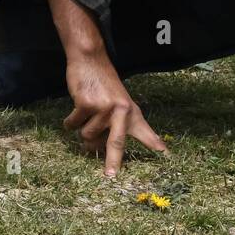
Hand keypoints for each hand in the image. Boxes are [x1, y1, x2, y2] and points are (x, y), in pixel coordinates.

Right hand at [63, 51, 167, 176]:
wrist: (90, 59)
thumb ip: (116, 124)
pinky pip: (74, 125)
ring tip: (85, 114)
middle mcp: (120, 111)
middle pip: (116, 143)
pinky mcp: (87, 104)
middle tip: (110, 175)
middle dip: (113, 161)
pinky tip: (74, 109)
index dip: (154, 143)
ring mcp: (104, 108)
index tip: (165, 155)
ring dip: (82, 130)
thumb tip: (99, 149)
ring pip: (87, 135)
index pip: (144, 130)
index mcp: (131, 111)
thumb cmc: (102, 83)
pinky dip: (70, 122)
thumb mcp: (118, 101)